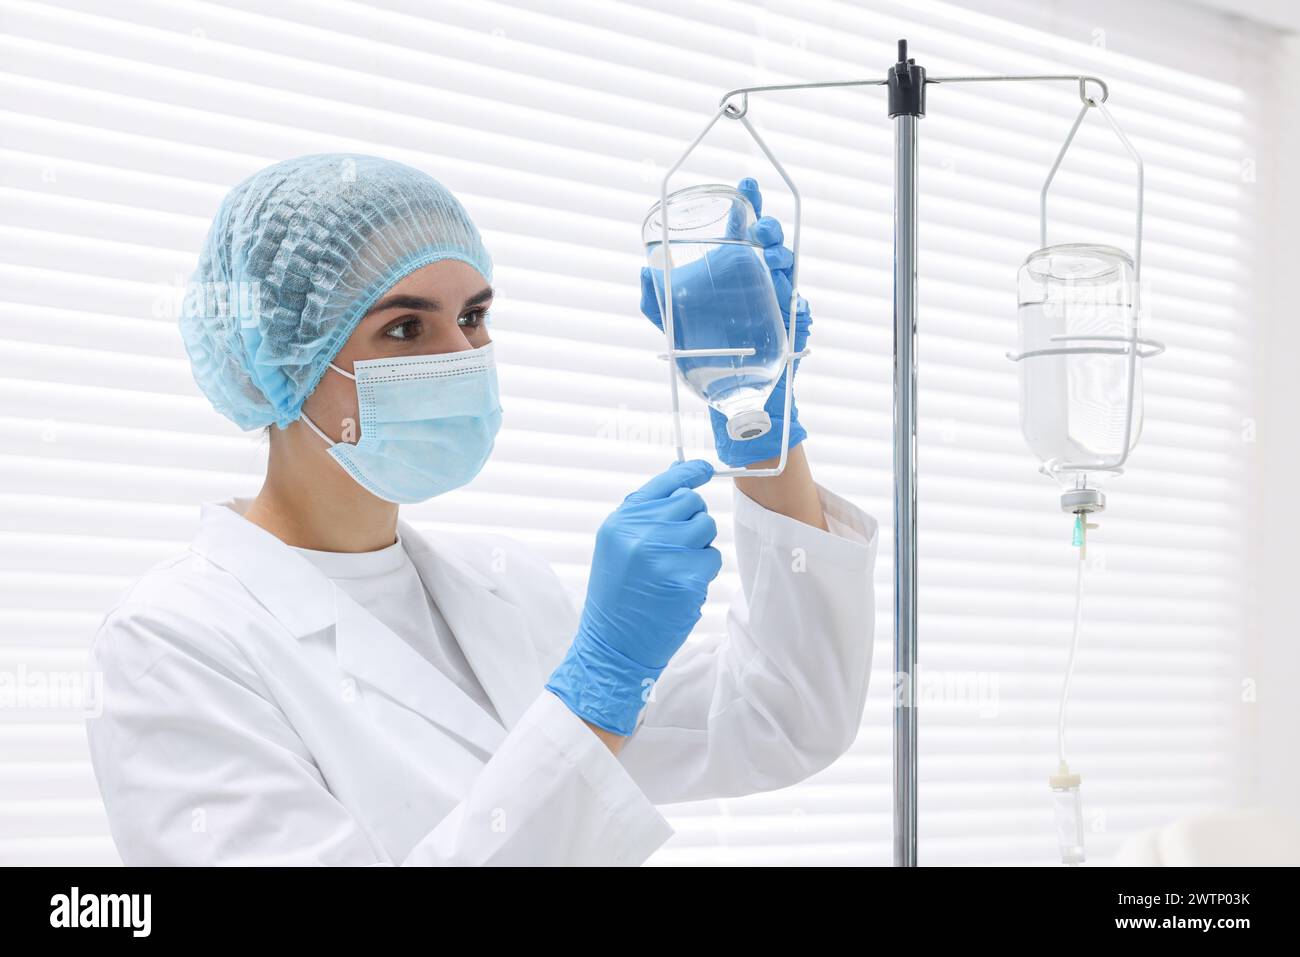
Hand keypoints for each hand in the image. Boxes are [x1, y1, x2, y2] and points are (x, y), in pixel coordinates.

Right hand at [545, 459, 721, 734]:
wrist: (610, 647)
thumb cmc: (616, 595)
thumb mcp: (617, 545)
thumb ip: (646, 512)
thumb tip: (679, 475)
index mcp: (622, 521)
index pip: (665, 482)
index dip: (691, 472)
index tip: (704, 470)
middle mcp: (642, 532)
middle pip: (692, 503)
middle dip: (691, 521)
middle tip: (675, 547)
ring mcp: (665, 555)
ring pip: (706, 529)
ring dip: (698, 547)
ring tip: (674, 569)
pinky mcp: (686, 580)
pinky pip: (712, 559)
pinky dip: (703, 572)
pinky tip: (680, 588)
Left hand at [640, 177, 811, 466]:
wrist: (731, 397)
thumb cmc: (705, 352)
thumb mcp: (673, 327)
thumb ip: (656, 302)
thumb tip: (642, 272)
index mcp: (734, 270)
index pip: (744, 228)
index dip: (749, 203)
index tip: (746, 183)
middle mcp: (759, 280)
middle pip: (772, 244)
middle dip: (770, 231)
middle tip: (760, 234)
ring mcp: (778, 303)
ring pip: (791, 272)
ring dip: (784, 263)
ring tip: (772, 262)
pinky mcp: (792, 330)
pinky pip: (802, 313)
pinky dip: (800, 308)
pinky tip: (795, 308)